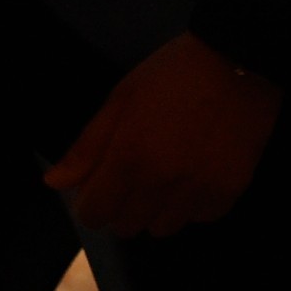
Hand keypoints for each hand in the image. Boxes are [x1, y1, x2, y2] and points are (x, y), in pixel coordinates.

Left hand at [44, 34, 279, 235]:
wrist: (237, 61)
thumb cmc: (170, 75)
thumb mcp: (120, 99)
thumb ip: (87, 147)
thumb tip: (53, 183)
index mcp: (128, 159)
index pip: (94, 214)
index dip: (91, 203)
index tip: (99, 185)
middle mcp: (161, 185)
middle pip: (127, 227)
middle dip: (121, 206)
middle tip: (132, 175)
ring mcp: (197, 193)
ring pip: (163, 228)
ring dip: (156, 210)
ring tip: (164, 176)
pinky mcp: (228, 194)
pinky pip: (199, 218)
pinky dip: (191, 205)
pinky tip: (194, 175)